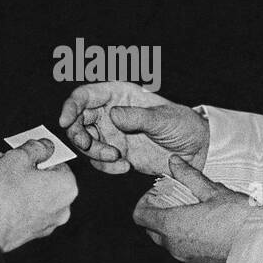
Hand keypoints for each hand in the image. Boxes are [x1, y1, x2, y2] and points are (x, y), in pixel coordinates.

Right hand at [0, 139, 77, 251]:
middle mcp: (61, 207)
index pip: (55, 162)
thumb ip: (34, 147)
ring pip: (21, 193)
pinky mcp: (27, 233)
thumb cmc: (5, 192)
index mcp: (66, 187)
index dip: (33, 153)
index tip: (17, 151)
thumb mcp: (18, 157)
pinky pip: (15, 209)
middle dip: (8, 167)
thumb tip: (44, 145)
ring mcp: (45, 223)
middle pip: (35, 178)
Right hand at [58, 80, 208, 175]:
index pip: (86, 95)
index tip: (65, 121)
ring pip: (85, 143)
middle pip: (78, 120)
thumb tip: (112, 115)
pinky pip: (98, 161)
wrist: (196, 151)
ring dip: (95, 154)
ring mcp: (111, 134)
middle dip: (79, 135)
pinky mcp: (116, 153)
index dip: (71, 106)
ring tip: (118, 159)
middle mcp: (110, 112)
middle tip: (89, 146)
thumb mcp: (163, 119)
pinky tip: (125, 167)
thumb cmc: (183, 125)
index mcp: (120, 95)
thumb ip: (137, 117)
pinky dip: (106, 167)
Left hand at [132, 154, 252, 262]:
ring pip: (166, 240)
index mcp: (171, 225)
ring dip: (171, 225)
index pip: (140, 215)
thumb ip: (189, 176)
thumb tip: (174, 161)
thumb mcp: (213, 191)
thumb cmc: (238, 216)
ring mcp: (185, 257)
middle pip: (150, 229)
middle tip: (175, 198)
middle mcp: (173, 244)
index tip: (159, 192)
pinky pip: (182, 249)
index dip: (145, 201)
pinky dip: (184, 237)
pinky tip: (204, 225)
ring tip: (192, 210)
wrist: (261, 245)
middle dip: (158, 212)